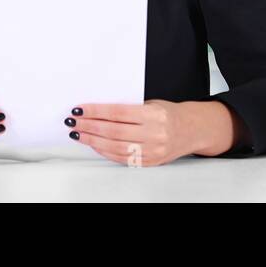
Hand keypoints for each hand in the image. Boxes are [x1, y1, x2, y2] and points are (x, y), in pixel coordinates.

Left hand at [66, 99, 231, 165]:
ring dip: (93, 140)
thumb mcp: (152, 104)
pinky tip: (95, 144)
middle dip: (90, 126)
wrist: (191, 130)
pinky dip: (105, 151)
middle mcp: (154, 133)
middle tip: (74, 122)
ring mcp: (152, 150)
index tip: (80, 109)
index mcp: (155, 114)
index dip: (96, 111)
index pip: (118, 113)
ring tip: (79, 134)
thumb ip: (129, 108)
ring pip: (115, 147)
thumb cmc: (169, 114)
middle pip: (114, 131)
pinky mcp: (149, 162)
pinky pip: (122, 158)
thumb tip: (98, 111)